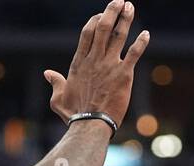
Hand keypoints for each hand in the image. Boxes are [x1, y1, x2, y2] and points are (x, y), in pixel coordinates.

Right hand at [45, 1, 149, 127]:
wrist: (90, 125)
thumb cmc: (74, 114)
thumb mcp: (58, 98)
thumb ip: (55, 83)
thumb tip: (47, 73)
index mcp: (80, 63)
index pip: (87, 33)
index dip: (95, 20)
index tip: (101, 14)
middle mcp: (95, 59)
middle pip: (103, 27)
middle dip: (111, 11)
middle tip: (119, 1)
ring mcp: (109, 65)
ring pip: (119, 35)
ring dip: (125, 19)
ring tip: (130, 7)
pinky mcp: (124, 74)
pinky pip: (134, 53)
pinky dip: (141, 42)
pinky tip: (146, 34)